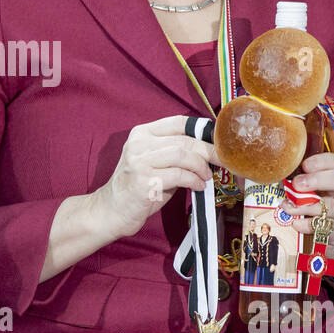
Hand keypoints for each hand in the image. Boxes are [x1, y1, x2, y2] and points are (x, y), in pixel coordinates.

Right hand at [94, 115, 221, 238]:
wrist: (111, 210)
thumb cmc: (138, 186)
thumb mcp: (154, 162)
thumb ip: (175, 152)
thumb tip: (209, 150)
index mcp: (142, 133)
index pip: (179, 122)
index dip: (202, 131)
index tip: (218, 142)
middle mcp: (139, 144)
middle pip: (184, 140)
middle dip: (208, 151)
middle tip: (222, 161)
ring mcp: (140, 162)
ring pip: (183, 155)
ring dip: (201, 167)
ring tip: (206, 177)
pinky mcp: (144, 181)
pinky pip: (179, 176)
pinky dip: (194, 181)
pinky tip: (198, 186)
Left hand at [279, 153, 333, 266]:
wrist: (328, 235)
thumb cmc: (313, 206)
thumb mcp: (307, 191)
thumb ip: (294, 181)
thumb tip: (266, 173)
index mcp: (333, 177)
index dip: (320, 161)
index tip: (304, 165)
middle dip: (316, 180)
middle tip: (296, 184)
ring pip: (331, 206)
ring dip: (306, 206)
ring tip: (288, 207)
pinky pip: (325, 227)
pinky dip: (307, 225)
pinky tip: (295, 224)